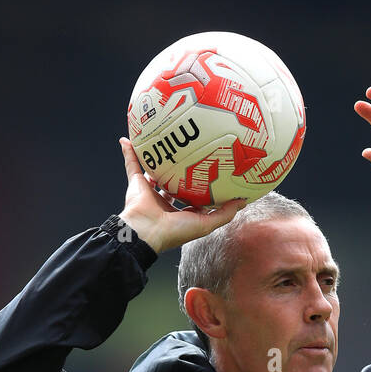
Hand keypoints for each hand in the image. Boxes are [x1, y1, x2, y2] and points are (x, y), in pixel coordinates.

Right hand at [117, 138, 247, 253]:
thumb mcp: (205, 224)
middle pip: (174, 183)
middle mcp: (164, 203)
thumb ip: (224, 214)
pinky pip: (132, 164)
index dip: (202, 189)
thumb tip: (242, 201)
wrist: (146, 231)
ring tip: (161, 142)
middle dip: (180, 172)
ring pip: (154, 172)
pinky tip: (128, 140)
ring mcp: (149, 192)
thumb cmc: (174, 231)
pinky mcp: (136, 184)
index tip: (212, 175)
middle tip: (189, 154)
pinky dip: (129, 153)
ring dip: (156, 159)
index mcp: (179, 213)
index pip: (193, 199)